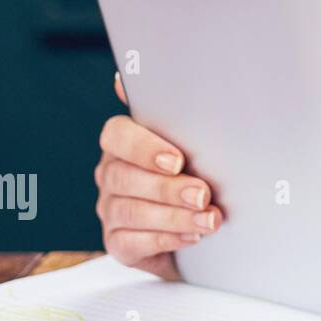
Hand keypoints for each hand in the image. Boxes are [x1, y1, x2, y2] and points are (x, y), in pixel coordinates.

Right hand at [94, 72, 222, 279]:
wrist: (201, 224)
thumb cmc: (196, 170)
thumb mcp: (194, 140)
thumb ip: (176, 113)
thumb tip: (129, 78)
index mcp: (125, 142)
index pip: (117, 135)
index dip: (144, 147)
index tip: (177, 160)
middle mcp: (112, 173)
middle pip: (125, 177)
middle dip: (168, 188)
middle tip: (202, 194)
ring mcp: (111, 208)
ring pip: (132, 211)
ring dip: (174, 216)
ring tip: (209, 219)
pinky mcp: (118, 241)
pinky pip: (131, 242)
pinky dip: (165, 239)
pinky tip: (192, 236)